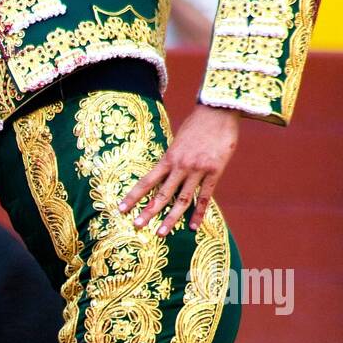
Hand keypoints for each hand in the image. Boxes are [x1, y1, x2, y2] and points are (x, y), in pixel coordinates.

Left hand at [119, 104, 239, 234]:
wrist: (220, 110)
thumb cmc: (198, 124)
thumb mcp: (178, 140)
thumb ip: (171, 158)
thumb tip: (163, 172)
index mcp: (169, 158)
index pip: (146, 181)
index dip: (133, 196)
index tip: (121, 209)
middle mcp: (181, 166)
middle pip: (162, 194)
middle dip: (148, 211)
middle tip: (136, 226)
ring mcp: (198, 170)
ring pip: (182, 199)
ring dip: (170, 218)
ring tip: (160, 233)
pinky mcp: (215, 171)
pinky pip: (205, 196)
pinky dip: (198, 213)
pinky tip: (193, 227)